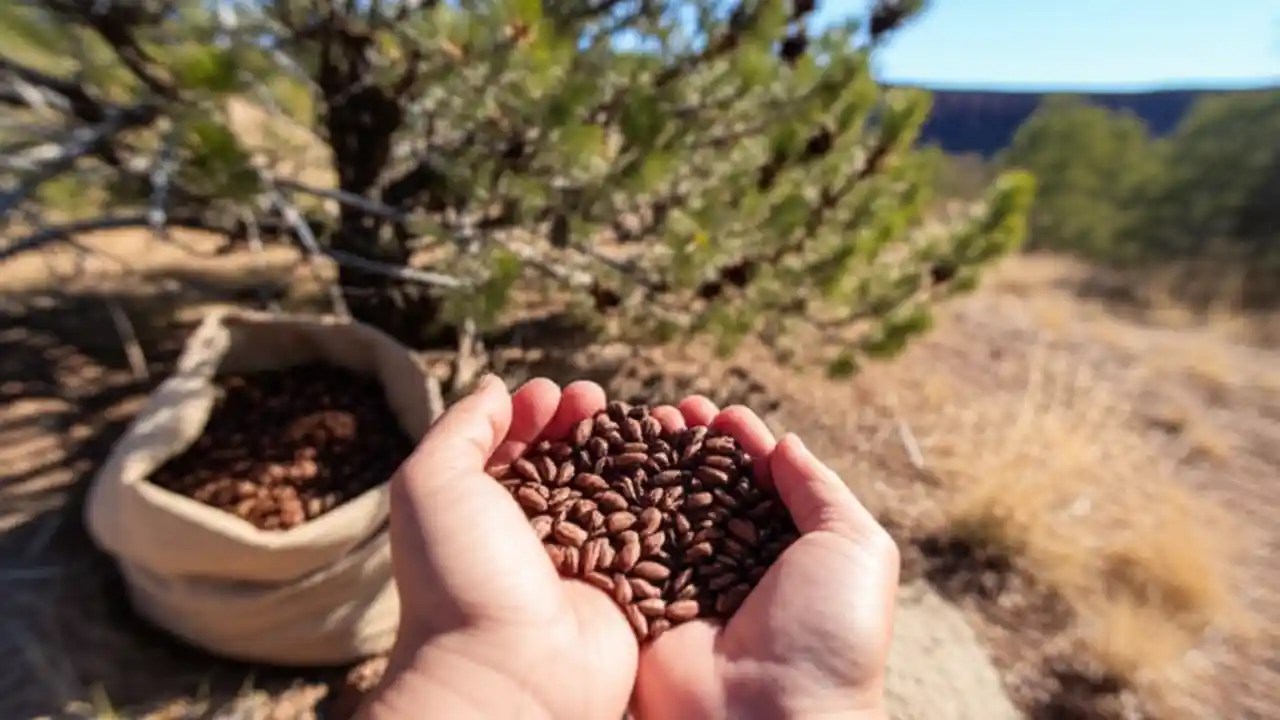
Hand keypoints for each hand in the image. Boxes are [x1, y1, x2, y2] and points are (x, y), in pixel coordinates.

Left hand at [361, 375, 635, 719]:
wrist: (509, 674)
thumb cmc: (460, 576)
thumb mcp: (431, 482)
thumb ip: (460, 427)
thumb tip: (495, 387)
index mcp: (482, 516)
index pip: (515, 449)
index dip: (535, 413)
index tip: (556, 392)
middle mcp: (532, 539)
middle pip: (567, 465)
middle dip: (584, 426)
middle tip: (598, 398)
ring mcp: (581, 565)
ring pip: (614, 494)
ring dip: (629, 454)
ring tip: (643, 423)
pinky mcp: (627, 591)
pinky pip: (652, 536)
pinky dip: (666, 500)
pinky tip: (676, 468)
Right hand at [633, 398, 900, 719]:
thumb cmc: (829, 636)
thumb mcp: (856, 548)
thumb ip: (821, 491)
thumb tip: (786, 443)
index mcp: (785, 554)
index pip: (757, 484)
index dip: (739, 444)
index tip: (720, 412)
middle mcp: (731, 566)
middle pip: (703, 489)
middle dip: (687, 446)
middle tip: (671, 409)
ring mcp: (683, 586)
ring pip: (659, 510)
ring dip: (646, 463)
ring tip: (637, 423)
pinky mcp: (639, 606)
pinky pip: (620, 547)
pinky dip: (609, 505)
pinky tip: (603, 466)